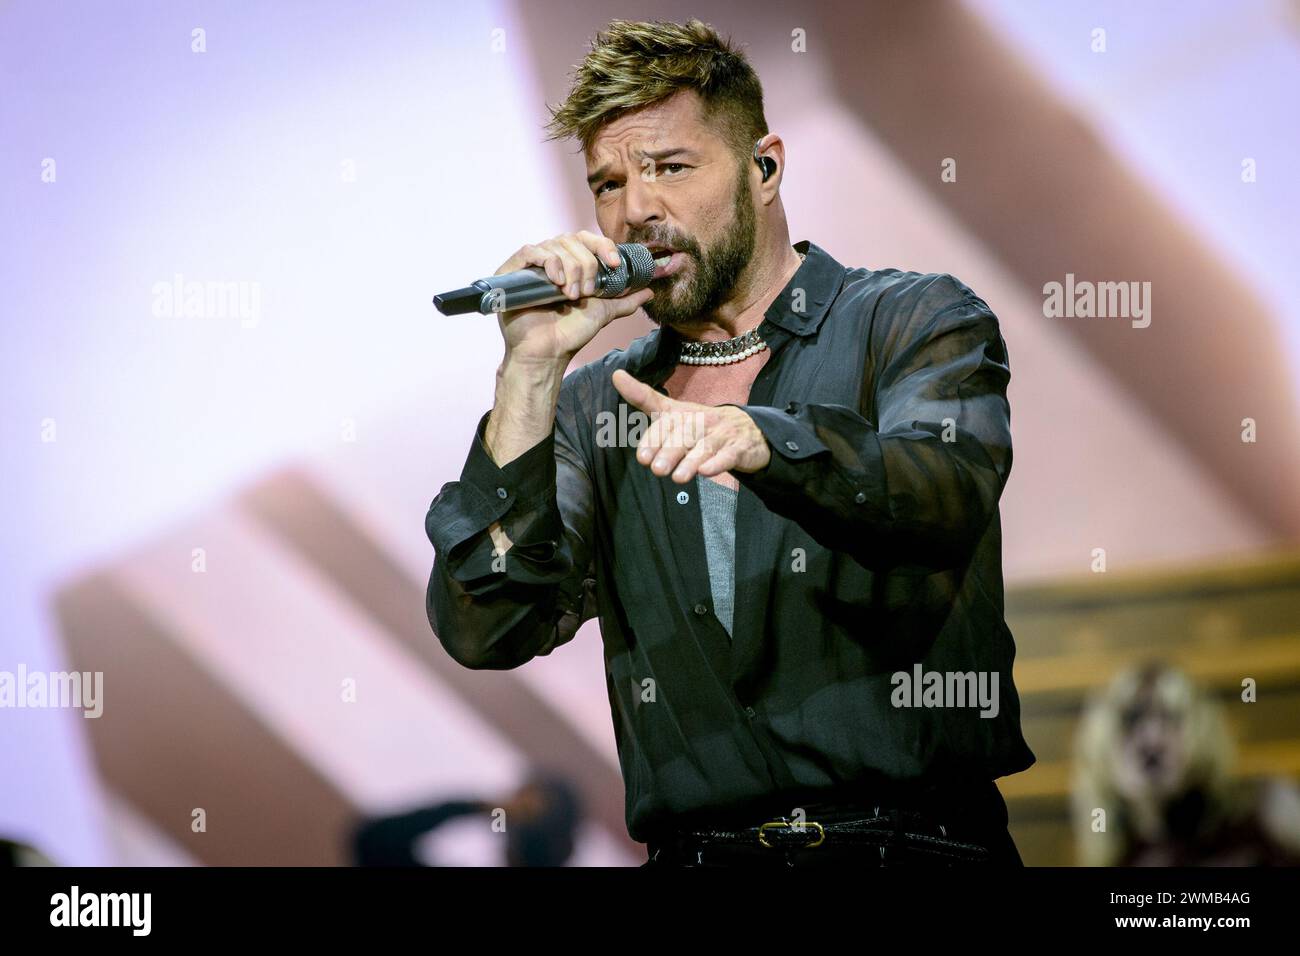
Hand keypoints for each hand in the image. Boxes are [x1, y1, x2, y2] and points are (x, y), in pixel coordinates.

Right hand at [493, 230, 653, 363]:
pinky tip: (556, 280)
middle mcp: (552, 262)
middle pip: (572, 240)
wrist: (548, 352)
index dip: (602, 246)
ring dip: (570, 268)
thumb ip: (625, 300)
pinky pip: (530, 251)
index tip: (614, 264)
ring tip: (570, 295)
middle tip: (587, 292)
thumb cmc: (570, 334)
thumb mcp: (603, 312)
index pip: (587, 240)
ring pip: (555, 245)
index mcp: (571, 265)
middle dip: (586, 264)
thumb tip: (649, 291)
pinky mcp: (513, 272)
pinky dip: (548, 261)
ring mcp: (532, 266)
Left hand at [611, 369, 771, 482]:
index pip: (666, 422)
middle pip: (685, 435)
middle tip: (657, 469)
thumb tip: (616, 375)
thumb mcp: (674, 411)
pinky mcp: (739, 448)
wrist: (750, 431)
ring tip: (678, 477)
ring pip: (705, 447)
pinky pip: (728, 456)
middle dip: (670, 451)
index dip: (654, 437)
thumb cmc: (703, 424)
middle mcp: (702, 421)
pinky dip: (718, 464)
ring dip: (691, 461)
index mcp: (683, 413)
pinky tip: (707, 472)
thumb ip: (645, 397)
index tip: (642, 457)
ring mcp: (722, 434)